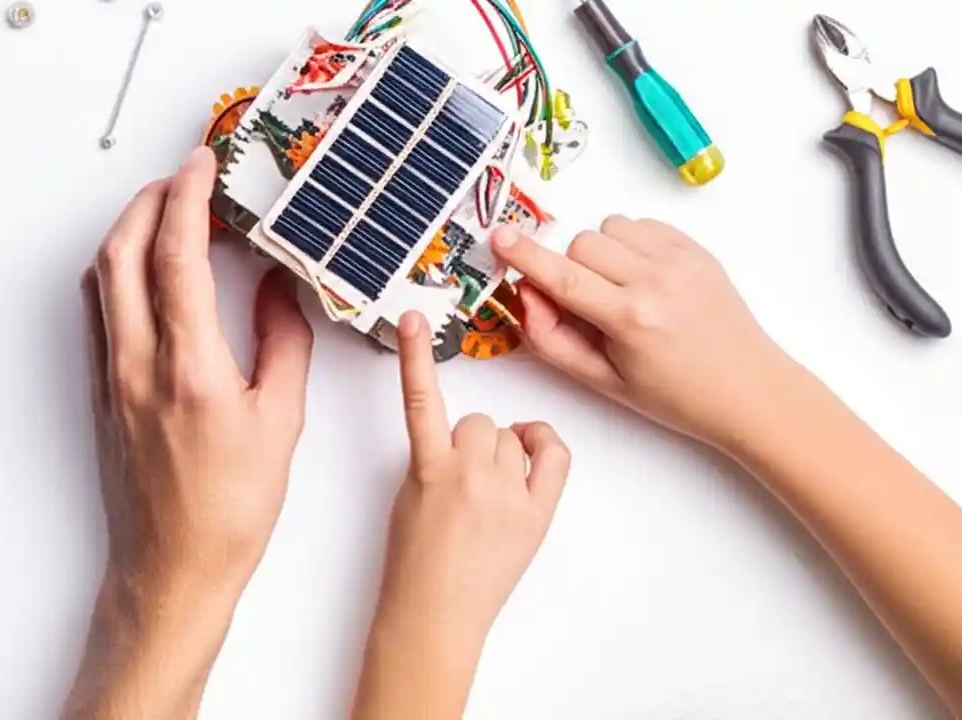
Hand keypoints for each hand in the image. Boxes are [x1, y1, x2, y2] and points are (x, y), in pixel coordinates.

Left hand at [66, 147, 313, 718]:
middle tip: (182, 180)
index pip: (177, 258)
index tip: (202, 166)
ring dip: (127, 233)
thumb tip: (280, 289)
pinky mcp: (101, 396)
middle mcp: (138, 366)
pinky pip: (98, 313)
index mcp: (190, 369)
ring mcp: (111, 379)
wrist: (172, 570)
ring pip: (101, 280)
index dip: (188, 199)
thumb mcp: (281, 424)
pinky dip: (116, 274)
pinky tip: (143, 275)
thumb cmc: (229, 512)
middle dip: (148, 200)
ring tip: (165, 217)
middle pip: (121, 252)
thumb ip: (282, 344)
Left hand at [352, 311, 569, 719]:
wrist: (430, 618)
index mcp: (539, 507)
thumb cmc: (471, 585)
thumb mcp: (526, 539)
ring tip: (444, 495)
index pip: (549, 449)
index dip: (529, 448)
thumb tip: (517, 438)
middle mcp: (507, 485)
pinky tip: (412, 324)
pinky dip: (417, 360)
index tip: (516, 456)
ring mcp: (466, 475)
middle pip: (500, 432)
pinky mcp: (426, 470)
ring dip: (460, 444)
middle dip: (483, 455)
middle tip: (461, 502)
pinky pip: (425, 403)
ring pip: (473, 423)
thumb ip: (534, 484)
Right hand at [492, 216, 797, 449]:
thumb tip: (526, 294)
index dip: (525, 255)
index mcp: (631, 320)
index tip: (499, 237)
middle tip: (589, 304)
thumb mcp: (603, 381)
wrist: (748, 389)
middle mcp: (656, 281)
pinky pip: (640, 225)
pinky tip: (643, 280)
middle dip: (571, 269)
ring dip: (601, 254)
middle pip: (581, 244)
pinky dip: (630, 246)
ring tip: (619, 290)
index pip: (563, 277)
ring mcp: (681, 260)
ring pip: (608, 228)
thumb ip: (553, 338)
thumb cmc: (675, 395)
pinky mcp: (696, 248)